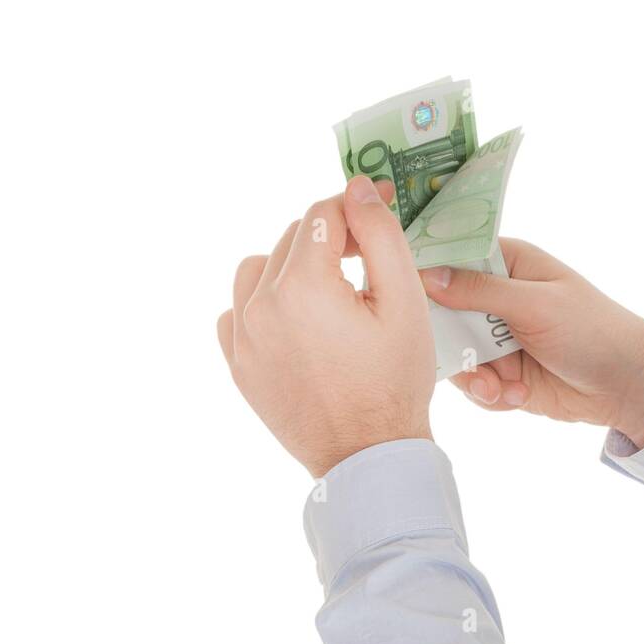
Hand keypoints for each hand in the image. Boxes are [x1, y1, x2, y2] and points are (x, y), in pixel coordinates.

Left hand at [217, 176, 436, 477]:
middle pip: (293, 238)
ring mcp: (243, 337)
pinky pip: (238, 310)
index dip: (357, 207)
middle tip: (369, 263)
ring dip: (293, 266)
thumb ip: (380, 235)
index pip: (323, 215)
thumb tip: (357, 188)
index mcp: (303, 285)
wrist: (369, 455)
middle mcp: (260, 305)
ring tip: (331, 292)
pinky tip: (299, 321)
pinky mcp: (238, 364)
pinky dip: (264, 303)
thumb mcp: (404, 301)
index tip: (382, 211)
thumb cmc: (395, 380)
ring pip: (260, 268)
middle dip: (332, 239)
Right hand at [420, 239, 643, 448]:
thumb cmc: (591, 330)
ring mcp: (496, 336)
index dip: (423, 274)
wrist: (626, 385)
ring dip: (474, 376)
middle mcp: (495, 296)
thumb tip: (424, 274)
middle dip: (450, 342)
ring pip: (453, 353)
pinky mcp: (501, 372)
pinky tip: (515, 397)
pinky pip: (472, 383)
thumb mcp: (535, 304)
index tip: (402, 295)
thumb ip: (479, 290)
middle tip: (464, 361)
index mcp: (507, 262)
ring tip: (498, 388)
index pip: (450, 257)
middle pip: (441, 311)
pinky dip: (490, 394)